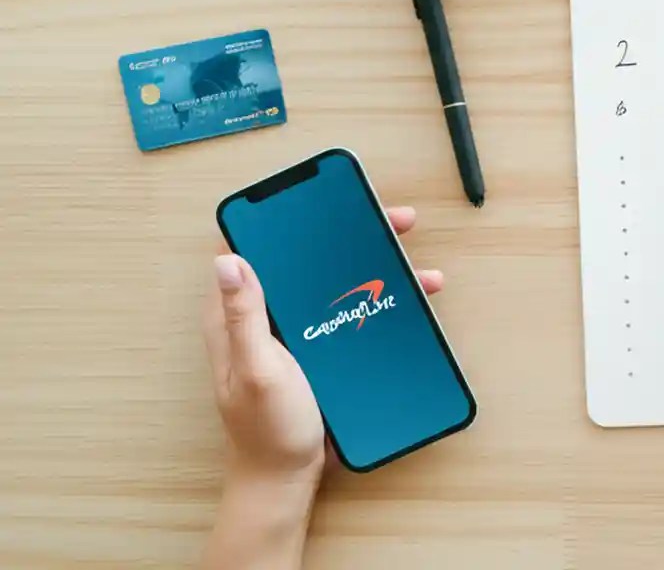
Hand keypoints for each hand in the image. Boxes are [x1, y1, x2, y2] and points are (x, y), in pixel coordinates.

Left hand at [201, 206, 445, 485]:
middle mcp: (266, 316)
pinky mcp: (321, 350)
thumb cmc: (267, 430)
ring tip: (415, 267)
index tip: (324, 203)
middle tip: (394, 223)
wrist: (288, 479)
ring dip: (375, 271)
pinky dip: (381, 302)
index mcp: (237, 315)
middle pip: (307, 259)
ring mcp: (296, 332)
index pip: (257, 249)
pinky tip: (410, 302)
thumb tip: (229, 258)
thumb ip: (244, 316)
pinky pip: (351, 313)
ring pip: (336, 284)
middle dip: (351, 237)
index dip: (287, 220)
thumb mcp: (257, 370)